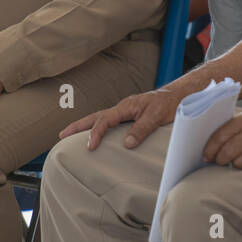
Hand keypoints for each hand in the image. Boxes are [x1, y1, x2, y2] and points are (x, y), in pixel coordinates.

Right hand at [60, 87, 185, 149]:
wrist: (180, 95)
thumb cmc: (170, 103)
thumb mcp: (158, 116)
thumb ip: (143, 128)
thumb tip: (127, 143)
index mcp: (126, 106)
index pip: (105, 120)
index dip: (96, 133)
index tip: (89, 146)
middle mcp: (123, 108)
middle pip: (95, 116)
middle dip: (77, 126)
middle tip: (61, 135)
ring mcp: (125, 111)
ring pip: (100, 118)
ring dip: (85, 126)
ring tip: (70, 135)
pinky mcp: (130, 116)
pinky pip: (109, 122)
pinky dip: (98, 127)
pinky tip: (95, 135)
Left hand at [203, 108, 241, 168]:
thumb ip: (230, 127)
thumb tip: (209, 145)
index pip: (220, 137)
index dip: (210, 149)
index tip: (206, 156)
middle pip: (227, 153)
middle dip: (219, 159)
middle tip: (218, 160)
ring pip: (238, 163)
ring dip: (233, 163)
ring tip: (235, 159)